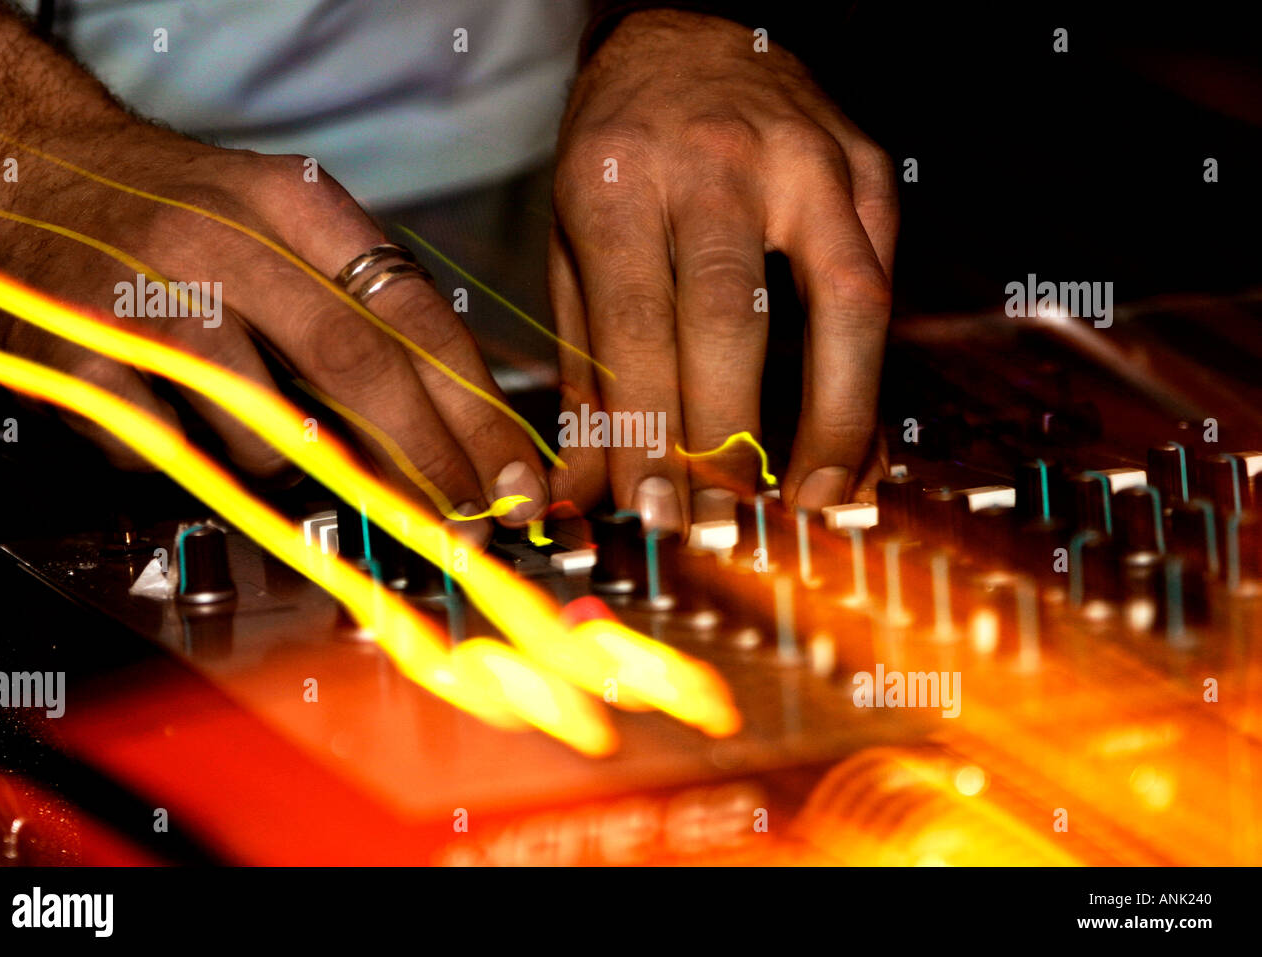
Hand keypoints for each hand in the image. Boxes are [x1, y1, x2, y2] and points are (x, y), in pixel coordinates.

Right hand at [0, 122, 548, 538]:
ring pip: (266, 431)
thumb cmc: (183, 211)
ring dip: (290, 460)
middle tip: (464, 526)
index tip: (508, 474)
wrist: (33, 170)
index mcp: (297, 205)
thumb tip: (453, 422)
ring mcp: (151, 301)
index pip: (413, 315)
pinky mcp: (83, 361)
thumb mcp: (284, 218)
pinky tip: (175, 414)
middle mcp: (228, 245)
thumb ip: (361, 300)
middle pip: (358, 370)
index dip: (472, 409)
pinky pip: (172, 456)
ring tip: (261, 422)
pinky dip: (191, 459)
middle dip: (425, 462)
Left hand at [548, 9, 896, 528]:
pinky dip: (872, 376)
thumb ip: (584, 373)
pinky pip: (882, 285)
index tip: (655, 510)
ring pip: (841, 300)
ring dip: (833, 415)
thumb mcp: (572, 247)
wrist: (686, 33)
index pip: (637, 325)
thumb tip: (580, 492)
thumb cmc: (619, 154)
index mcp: (620, 179)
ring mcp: (806, 160)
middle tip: (722, 523)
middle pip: (732, 318)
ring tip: (814, 499)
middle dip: (728, 436)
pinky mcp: (867, 170)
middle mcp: (715, 164)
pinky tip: (857, 443)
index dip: (650, 428)